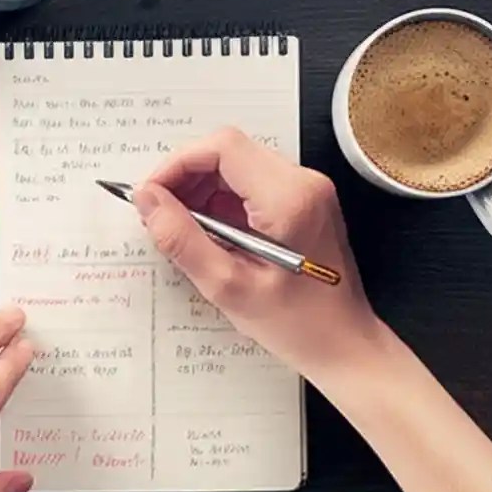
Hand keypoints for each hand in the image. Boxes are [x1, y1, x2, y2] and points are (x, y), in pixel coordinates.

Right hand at [135, 127, 377, 377]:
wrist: (344, 344)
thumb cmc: (296, 324)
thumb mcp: (226, 285)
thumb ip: (181, 238)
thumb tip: (146, 199)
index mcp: (289, 198)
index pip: (222, 148)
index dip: (177, 164)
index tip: (151, 195)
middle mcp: (303, 183)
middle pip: (228, 151)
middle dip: (186, 177)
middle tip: (160, 215)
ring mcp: (307, 189)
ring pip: (236, 164)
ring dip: (201, 188)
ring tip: (183, 228)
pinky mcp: (303, 200)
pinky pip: (250, 182)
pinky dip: (220, 199)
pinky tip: (210, 233)